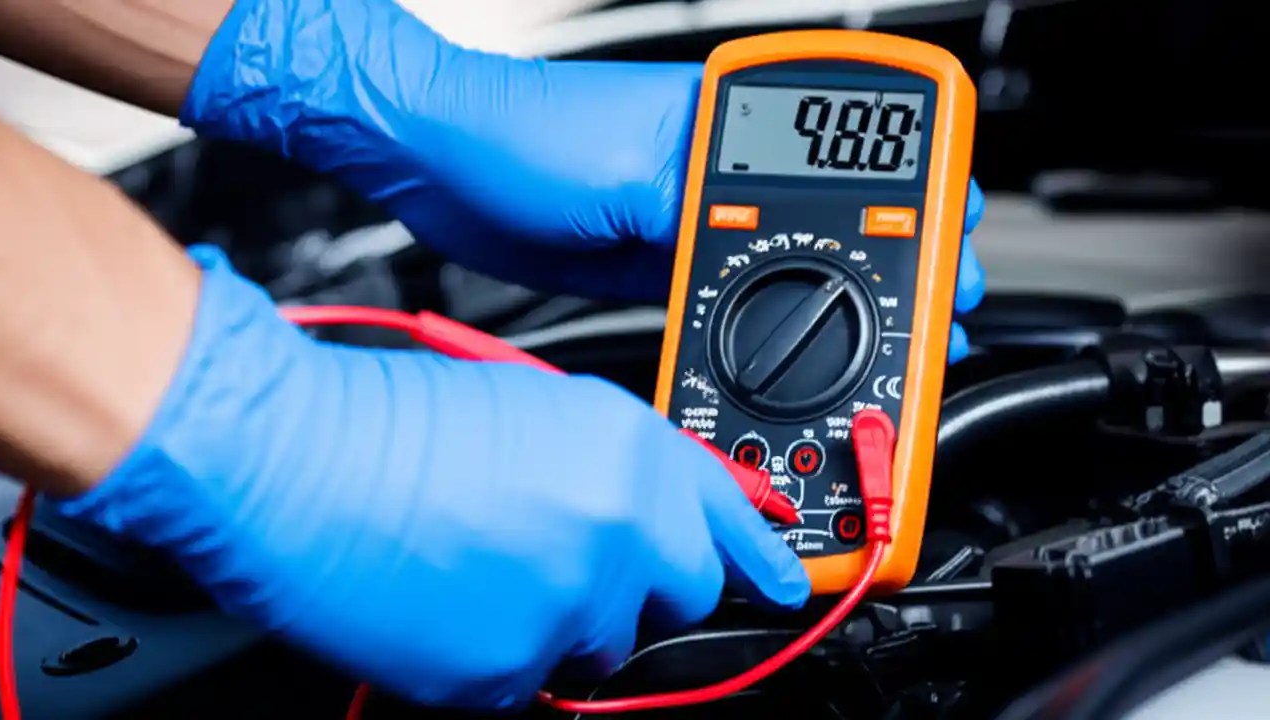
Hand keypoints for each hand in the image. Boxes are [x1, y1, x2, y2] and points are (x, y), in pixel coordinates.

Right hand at [55, 246, 810, 711]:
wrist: (289, 460)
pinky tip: (454, 598)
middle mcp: (617, 532)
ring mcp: (568, 609)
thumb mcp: (532, 409)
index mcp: (629, 452)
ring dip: (566, 618)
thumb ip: (617, 465)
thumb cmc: (389, 419)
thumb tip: (665, 511)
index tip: (781, 581)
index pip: (728, 521)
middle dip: (642, 586)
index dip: (756, 553)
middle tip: (578, 561)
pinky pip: (532, 681)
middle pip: (682, 596)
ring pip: (604, 646)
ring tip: (488, 564)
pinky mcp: (507, 673)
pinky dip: (502, 652)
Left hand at [180, 0, 985, 359]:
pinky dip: (756, 327)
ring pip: (782, 267)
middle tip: (927, 314)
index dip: (916, 200)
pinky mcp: (655, 259)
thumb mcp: (629, 173)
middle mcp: (716, 168)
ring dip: (826, 309)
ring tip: (874, 348)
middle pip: (829, 222)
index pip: (852, 156)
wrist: (437, 163)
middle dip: (886, 269)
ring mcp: (687, 217)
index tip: (953, 248)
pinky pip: (724, 299)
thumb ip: (701, 217)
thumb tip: (766, 258)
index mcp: (726, 124)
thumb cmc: (519, 135)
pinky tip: (783, 354)